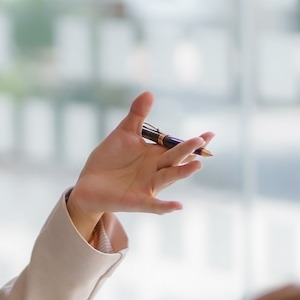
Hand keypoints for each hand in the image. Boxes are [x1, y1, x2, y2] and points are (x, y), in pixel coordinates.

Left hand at [66, 91, 212, 239]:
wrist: (89, 184)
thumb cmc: (110, 159)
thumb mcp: (124, 134)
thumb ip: (137, 115)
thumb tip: (149, 92)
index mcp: (156, 155)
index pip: (177, 146)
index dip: (193, 142)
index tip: (210, 134)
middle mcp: (156, 171)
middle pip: (175, 159)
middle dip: (187, 151)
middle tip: (201, 141)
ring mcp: (148, 186)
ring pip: (168, 178)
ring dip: (182, 173)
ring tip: (197, 165)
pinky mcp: (137, 201)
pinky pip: (153, 204)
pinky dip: (165, 206)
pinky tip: (177, 206)